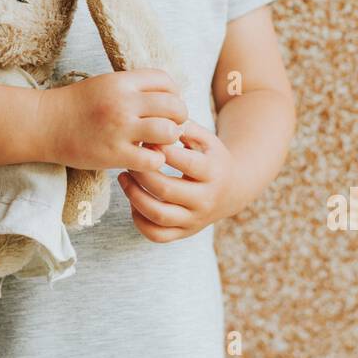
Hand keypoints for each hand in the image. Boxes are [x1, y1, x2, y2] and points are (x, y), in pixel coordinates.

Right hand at [42, 69, 187, 173]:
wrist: (45, 124)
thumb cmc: (77, 105)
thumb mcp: (106, 84)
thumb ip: (134, 87)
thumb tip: (167, 96)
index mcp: (122, 82)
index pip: (166, 81)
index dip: (173, 94)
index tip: (166, 106)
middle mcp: (123, 102)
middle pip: (174, 106)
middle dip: (178, 118)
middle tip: (169, 126)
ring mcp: (120, 129)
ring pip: (168, 132)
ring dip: (169, 140)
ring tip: (159, 143)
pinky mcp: (114, 154)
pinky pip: (152, 159)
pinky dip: (154, 161)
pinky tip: (145, 158)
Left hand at [116, 120, 239, 241]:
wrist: (233, 190)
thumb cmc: (211, 157)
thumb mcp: (206, 138)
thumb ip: (185, 127)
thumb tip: (158, 122)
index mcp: (212, 172)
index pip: (183, 161)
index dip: (159, 149)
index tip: (146, 139)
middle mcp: (205, 199)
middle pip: (165, 189)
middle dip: (141, 171)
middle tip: (130, 158)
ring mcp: (194, 219)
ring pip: (157, 215)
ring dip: (134, 195)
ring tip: (124, 177)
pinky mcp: (185, 233)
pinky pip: (156, 234)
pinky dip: (139, 220)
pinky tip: (134, 200)